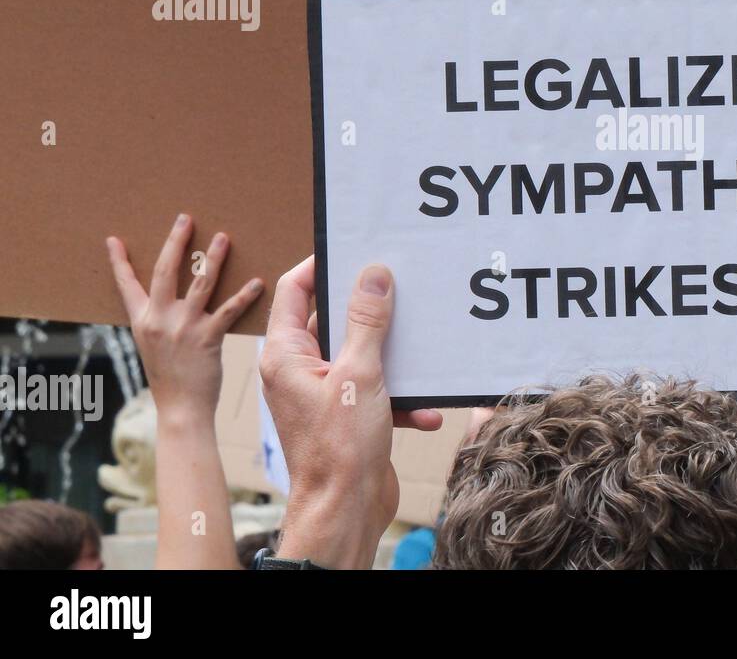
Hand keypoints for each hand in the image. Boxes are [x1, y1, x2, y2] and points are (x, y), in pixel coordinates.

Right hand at [106, 213, 262, 420]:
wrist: (180, 408)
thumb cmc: (171, 377)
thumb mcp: (153, 345)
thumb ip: (158, 321)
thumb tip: (166, 301)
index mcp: (142, 320)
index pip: (126, 285)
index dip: (119, 261)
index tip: (113, 239)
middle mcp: (159, 319)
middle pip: (164, 271)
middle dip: (175, 242)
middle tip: (185, 218)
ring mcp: (182, 328)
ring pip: (199, 284)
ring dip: (213, 258)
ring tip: (224, 237)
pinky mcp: (206, 338)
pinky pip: (228, 310)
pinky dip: (244, 295)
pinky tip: (257, 282)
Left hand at [262, 256, 441, 568]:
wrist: (346, 512)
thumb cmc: (339, 449)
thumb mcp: (359, 374)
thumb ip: (367, 322)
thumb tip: (372, 275)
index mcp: (287, 355)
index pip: (294, 291)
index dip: (321, 265)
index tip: (355, 249)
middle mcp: (300, 370)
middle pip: (333, 320)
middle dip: (371, 310)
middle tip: (399, 289)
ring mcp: (323, 393)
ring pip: (361, 355)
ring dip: (393, 358)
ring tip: (420, 350)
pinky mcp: (347, 415)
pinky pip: (376, 390)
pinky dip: (401, 398)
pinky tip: (426, 409)